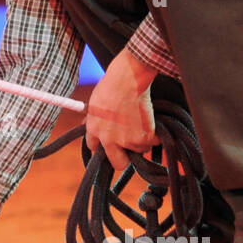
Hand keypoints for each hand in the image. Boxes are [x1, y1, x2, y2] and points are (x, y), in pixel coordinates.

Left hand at [85, 48, 158, 171]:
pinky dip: (156, 134)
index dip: (104, 146)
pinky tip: (150, 119)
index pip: (94, 148)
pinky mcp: (143, 138)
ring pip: (140, 150)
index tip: (110, 144)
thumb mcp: (95, 103)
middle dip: (124, 158)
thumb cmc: (112, 85)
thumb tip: (87, 124)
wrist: (128, 80)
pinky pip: (154, 142)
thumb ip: (94, 118)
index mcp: (94, 130)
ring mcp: (126, 141)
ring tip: (141, 121)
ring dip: (142, 139)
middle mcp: (108, 139)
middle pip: (118, 163)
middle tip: (131, 148)